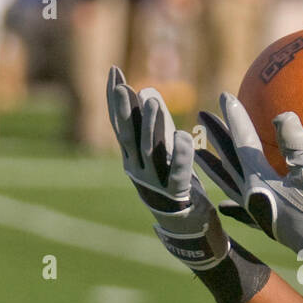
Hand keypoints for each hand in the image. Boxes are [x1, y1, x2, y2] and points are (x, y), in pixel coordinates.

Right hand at [106, 66, 229, 270]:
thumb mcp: (165, 153)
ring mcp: (155, 184)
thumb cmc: (177, 188)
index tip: (115, 71)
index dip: (116, 98)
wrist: (188, 231)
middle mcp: (139, 170)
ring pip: (151, 151)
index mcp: (133, 159)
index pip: (121, 123)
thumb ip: (158, 126)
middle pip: (129, 135)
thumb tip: (148, 90)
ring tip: (153, 99)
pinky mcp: (178, 196)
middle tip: (123, 83)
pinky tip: (186, 137)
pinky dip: (181, 156)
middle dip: (125, 108)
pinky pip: (178, 174)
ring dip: (151, 124)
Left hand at [194, 93, 302, 281]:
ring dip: (212, 167)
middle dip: (216, 136)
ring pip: (228, 183)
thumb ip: (295, 142)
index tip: (224, 96)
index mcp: (259, 181)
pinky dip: (231, 206)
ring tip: (198, 155)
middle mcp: (251, 196)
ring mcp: (257, 211)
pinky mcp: (267, 225)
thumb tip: (281, 116)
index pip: (243, 142)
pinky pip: (241, 212)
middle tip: (201, 116)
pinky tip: (224, 206)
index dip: (235, 117)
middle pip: (228, 160)